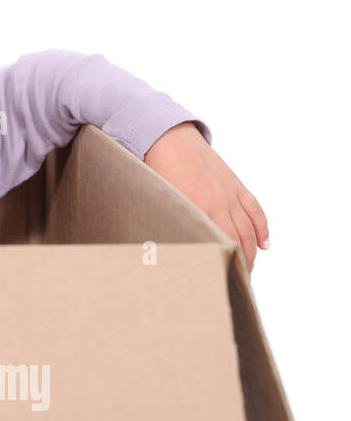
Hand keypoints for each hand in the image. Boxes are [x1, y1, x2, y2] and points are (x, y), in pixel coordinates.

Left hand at [143, 121, 269, 272]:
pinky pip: (254, 209)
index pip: (217, 244)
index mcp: (198, 208)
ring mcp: (230, 193)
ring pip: (248, 229)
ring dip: (252, 252)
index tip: (220, 281)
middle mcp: (219, 202)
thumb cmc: (155, 169)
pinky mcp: (235, 184)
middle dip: (240, 263)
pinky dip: (262, 228)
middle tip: (236, 283)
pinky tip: (265, 244)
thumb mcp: (160, 199)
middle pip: (238, 240)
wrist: (167, 137)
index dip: (221, 264)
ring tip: (249, 270)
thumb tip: (159, 249)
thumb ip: (169, 221)